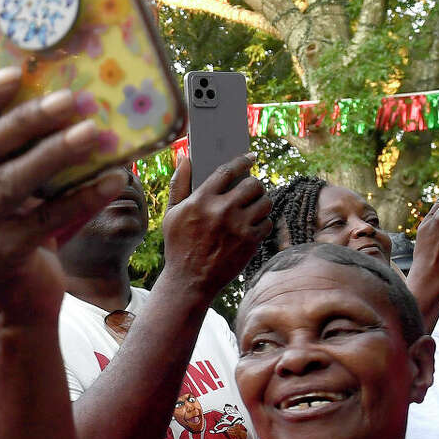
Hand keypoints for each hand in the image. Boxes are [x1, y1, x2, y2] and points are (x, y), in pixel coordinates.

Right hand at [0, 68, 126, 324]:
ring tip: (94, 132)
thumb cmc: (22, 229)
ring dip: (55, 152)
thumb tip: (67, 95)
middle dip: (27, 119)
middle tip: (70, 98)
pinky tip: (113, 179)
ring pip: (10, 182)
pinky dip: (82, 196)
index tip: (17, 72)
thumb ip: (18, 151)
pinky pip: (45, 218)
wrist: (21, 299)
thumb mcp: (11, 188)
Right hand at [159, 155, 272, 297]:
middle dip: (254, 184)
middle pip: (252, 183)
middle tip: (251, 189)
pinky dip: (263, 222)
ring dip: (262, 201)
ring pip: (265, 201)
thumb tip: (185, 157)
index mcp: (201, 200)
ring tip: (254, 206)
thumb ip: (178, 184)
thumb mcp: (171, 214)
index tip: (251, 158)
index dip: (242, 160)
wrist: (189, 280)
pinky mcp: (250, 242)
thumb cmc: (179, 245)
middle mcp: (221, 210)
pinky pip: (267, 222)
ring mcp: (238, 226)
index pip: (228, 170)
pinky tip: (253, 225)